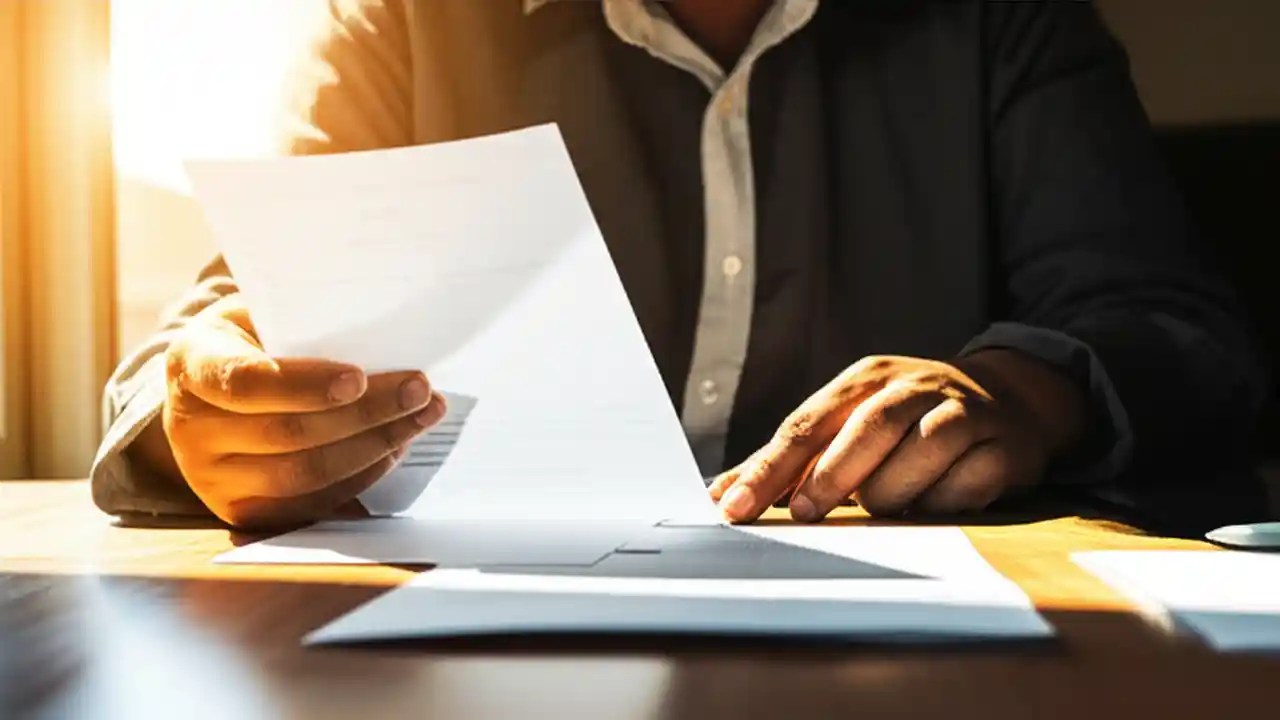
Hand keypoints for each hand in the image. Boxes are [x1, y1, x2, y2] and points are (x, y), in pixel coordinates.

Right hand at [155, 295, 445, 527]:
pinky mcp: (241, 510)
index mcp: (192, 364)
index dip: (304, 385)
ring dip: (374, 446)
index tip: (358, 379)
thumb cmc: (251, 341)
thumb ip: (302, 322)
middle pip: (288, 433)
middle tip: (418, 390)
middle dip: (366, 413)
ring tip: (420, 417)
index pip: (243, 382)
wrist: (211, 391)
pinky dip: (360, 477)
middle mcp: (189, 428)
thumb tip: (380, 329)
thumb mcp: (259, 314)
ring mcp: (211, 478)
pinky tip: (393, 447)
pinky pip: (310, 503)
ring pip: (304, 474)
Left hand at [709, 351, 1083, 522]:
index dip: (770, 467)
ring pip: (924, 450)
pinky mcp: (1005, 446)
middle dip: (831, 475)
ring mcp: (965, 412)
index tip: (736, 506)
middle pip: (869, 428)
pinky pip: (970, 481)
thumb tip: (720, 496)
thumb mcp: (847, 423)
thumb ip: (789, 462)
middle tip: (803, 514)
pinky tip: (931, 507)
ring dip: (892, 490)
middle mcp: (915, 386)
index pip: (808, 423)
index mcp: (866, 378)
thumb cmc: (905, 420)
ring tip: (879, 507)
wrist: (1010, 399)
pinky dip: (943, 501)